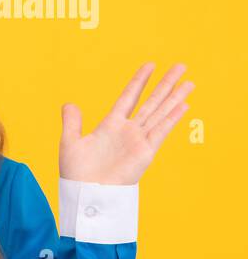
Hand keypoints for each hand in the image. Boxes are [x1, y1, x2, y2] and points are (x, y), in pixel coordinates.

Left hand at [60, 62, 193, 184]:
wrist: (87, 194)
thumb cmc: (77, 173)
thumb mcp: (70, 142)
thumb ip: (72, 122)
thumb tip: (69, 104)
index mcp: (110, 125)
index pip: (128, 97)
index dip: (139, 81)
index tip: (150, 65)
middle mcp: (128, 130)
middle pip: (151, 101)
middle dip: (165, 84)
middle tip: (180, 66)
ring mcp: (138, 140)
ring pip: (160, 112)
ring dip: (175, 97)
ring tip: (189, 81)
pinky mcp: (145, 152)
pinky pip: (160, 131)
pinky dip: (172, 118)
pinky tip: (183, 105)